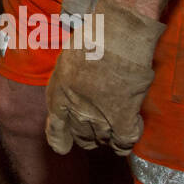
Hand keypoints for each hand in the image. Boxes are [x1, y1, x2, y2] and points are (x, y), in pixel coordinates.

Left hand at [44, 0, 165, 155]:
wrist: (116, 37)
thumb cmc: (91, 39)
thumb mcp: (67, 60)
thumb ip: (68, 80)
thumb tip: (74, 87)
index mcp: (59, 95)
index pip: (55, 129)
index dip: (59, 139)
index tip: (62, 146)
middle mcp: (76, 111)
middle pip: (81, 136)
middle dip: (86, 135)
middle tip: (95, 126)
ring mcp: (100, 118)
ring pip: (102, 140)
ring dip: (106, 137)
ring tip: (113, 127)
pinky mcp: (124, 118)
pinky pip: (125, 141)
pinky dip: (126, 140)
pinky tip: (129, 131)